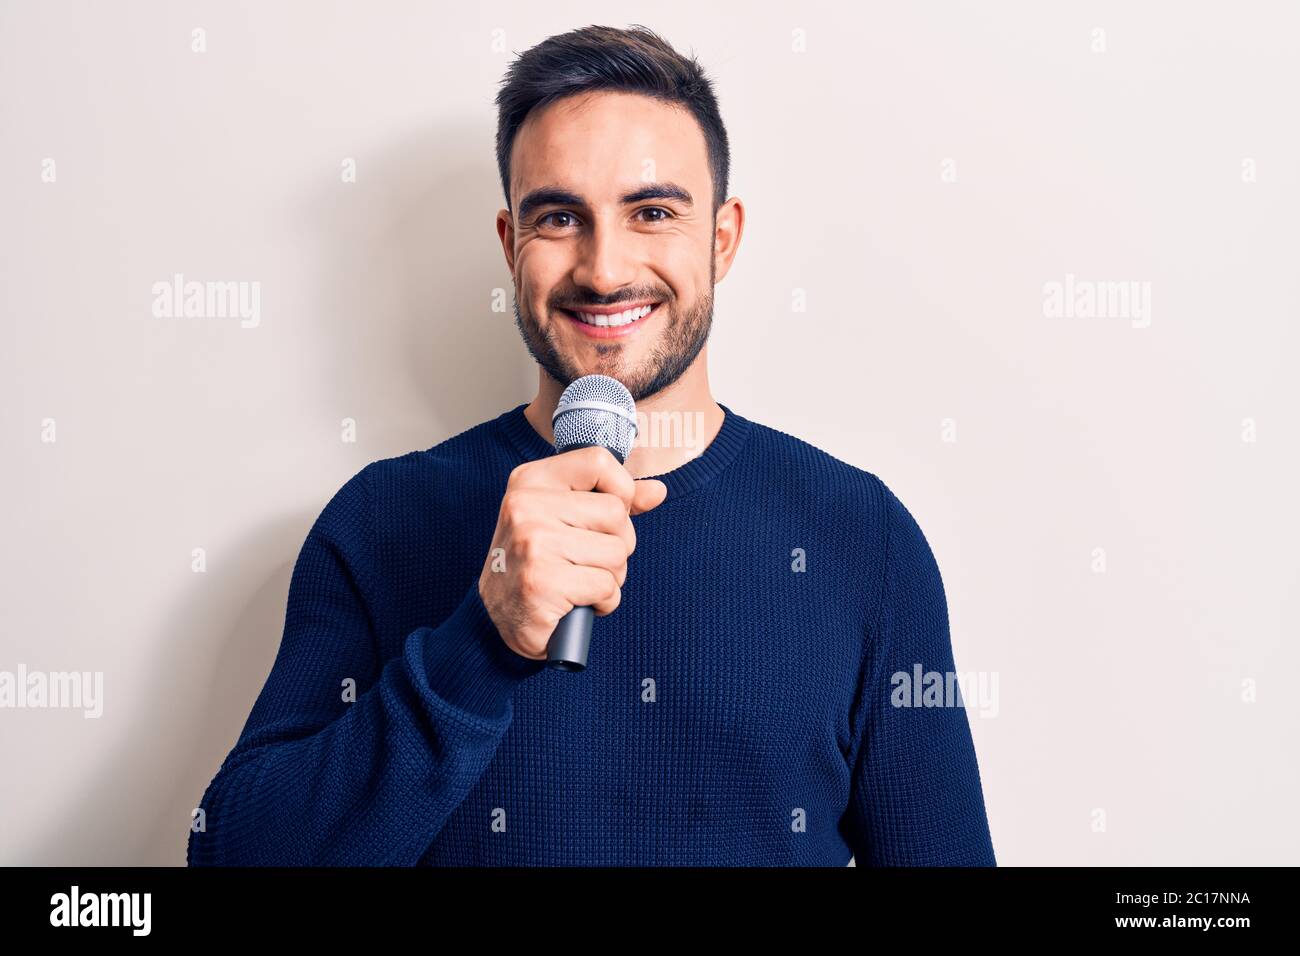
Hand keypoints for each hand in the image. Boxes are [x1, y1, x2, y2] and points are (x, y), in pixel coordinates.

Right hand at [478, 446, 667, 659]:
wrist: (498, 618)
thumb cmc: (539, 563)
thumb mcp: (566, 518)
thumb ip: (612, 500)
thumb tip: (657, 491)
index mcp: (531, 481)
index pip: (598, 461)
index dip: (620, 491)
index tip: (604, 518)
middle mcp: (526, 506)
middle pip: (616, 514)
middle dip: (616, 545)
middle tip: (585, 560)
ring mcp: (532, 544)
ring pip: (617, 554)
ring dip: (610, 577)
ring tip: (579, 582)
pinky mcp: (542, 583)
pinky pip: (606, 587)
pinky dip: (603, 602)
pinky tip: (577, 602)